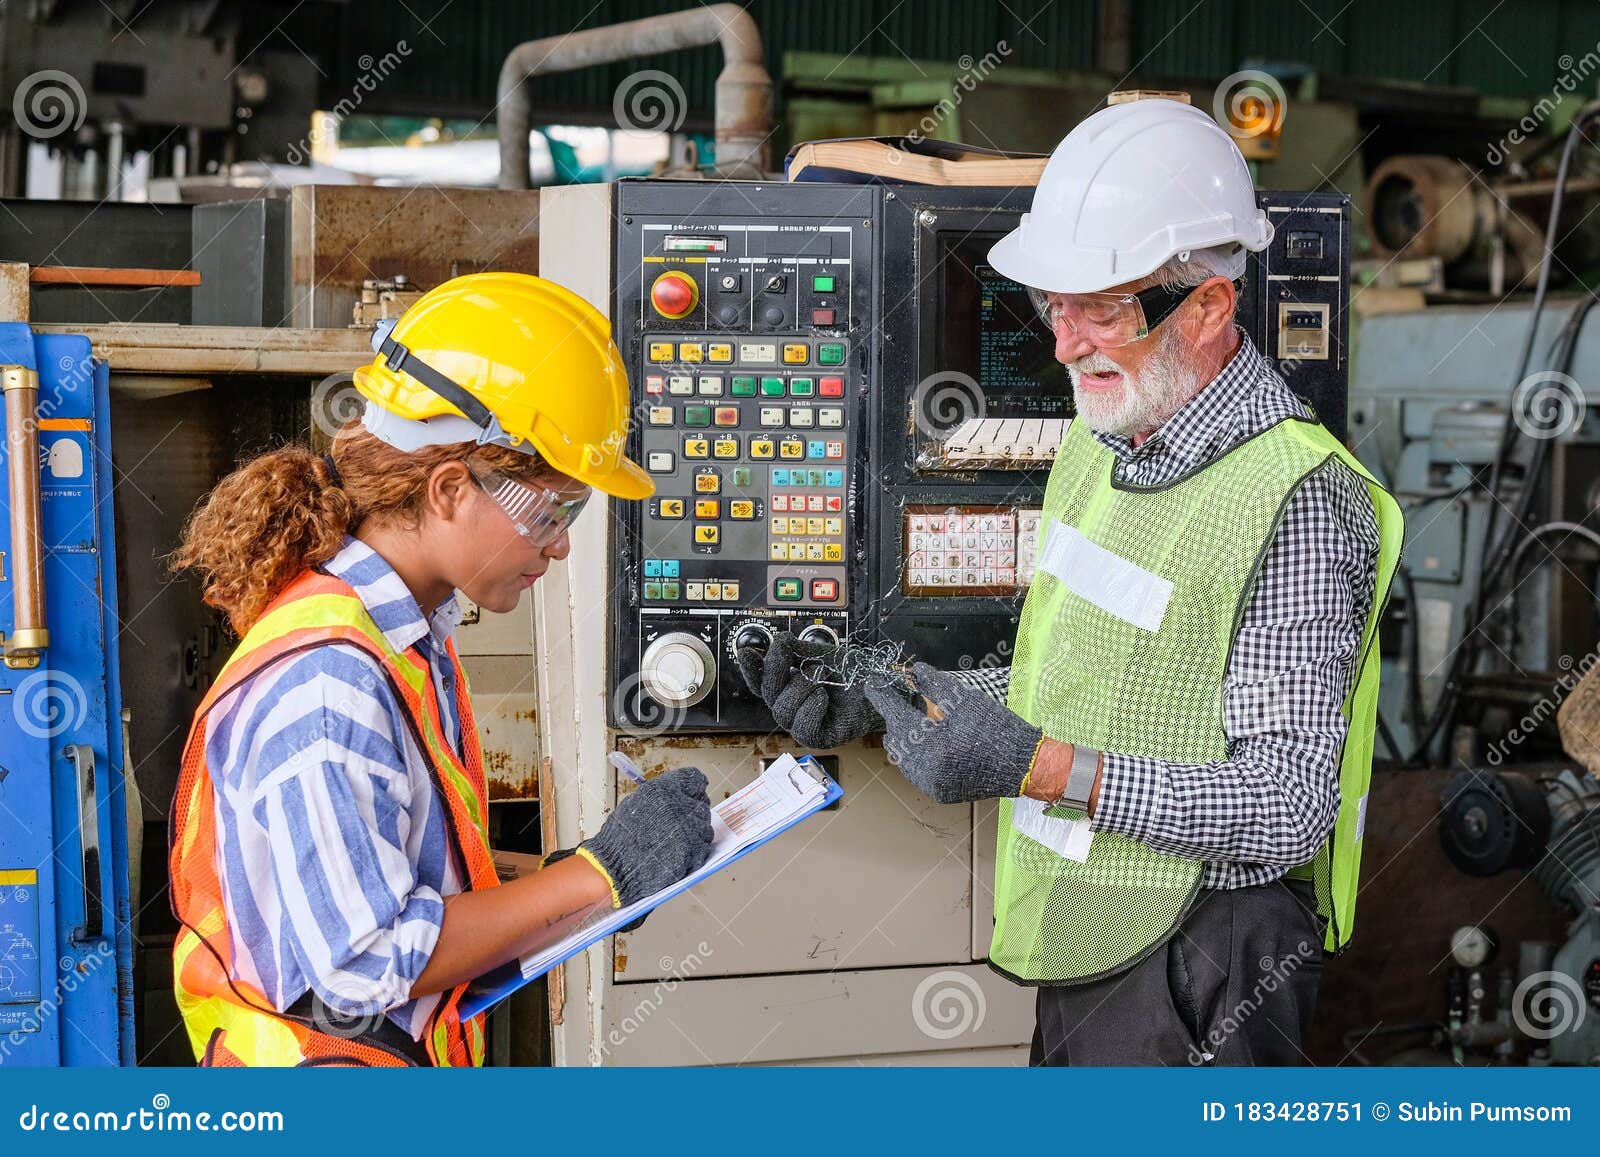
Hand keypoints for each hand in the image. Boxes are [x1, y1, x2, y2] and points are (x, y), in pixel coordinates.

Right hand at [578, 767, 714, 906]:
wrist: (613, 867)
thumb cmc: (621, 837)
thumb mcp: (638, 801)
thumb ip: (664, 793)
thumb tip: (683, 793)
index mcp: (665, 790)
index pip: (695, 780)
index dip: (692, 790)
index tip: (689, 797)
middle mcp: (680, 806)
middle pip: (702, 805)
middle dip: (691, 814)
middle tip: (676, 826)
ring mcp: (689, 830)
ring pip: (705, 828)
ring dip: (694, 835)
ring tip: (672, 843)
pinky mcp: (693, 852)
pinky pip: (703, 849)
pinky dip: (693, 853)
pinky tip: (675, 855)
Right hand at [736, 635, 883, 747]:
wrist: (880, 687)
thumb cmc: (854, 674)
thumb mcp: (824, 655)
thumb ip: (799, 650)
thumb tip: (777, 641)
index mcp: (790, 686)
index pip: (762, 681)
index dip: (751, 669)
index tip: (747, 652)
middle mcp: (793, 705)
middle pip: (768, 693)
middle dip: (777, 672)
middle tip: (794, 657)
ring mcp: (804, 722)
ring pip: (782, 710)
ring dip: (801, 688)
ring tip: (820, 678)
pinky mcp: (819, 738)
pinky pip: (802, 728)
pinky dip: (811, 708)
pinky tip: (823, 698)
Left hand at [863, 663, 1043, 803]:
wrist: (1023, 764)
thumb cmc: (996, 729)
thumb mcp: (966, 700)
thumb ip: (935, 683)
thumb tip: (913, 669)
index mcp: (932, 746)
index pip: (897, 715)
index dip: (883, 697)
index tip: (872, 684)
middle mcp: (926, 771)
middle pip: (896, 738)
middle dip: (896, 717)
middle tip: (899, 700)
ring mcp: (931, 785)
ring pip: (902, 758)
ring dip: (903, 737)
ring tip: (912, 721)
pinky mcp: (939, 793)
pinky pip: (914, 772)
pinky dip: (914, 755)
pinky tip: (923, 743)